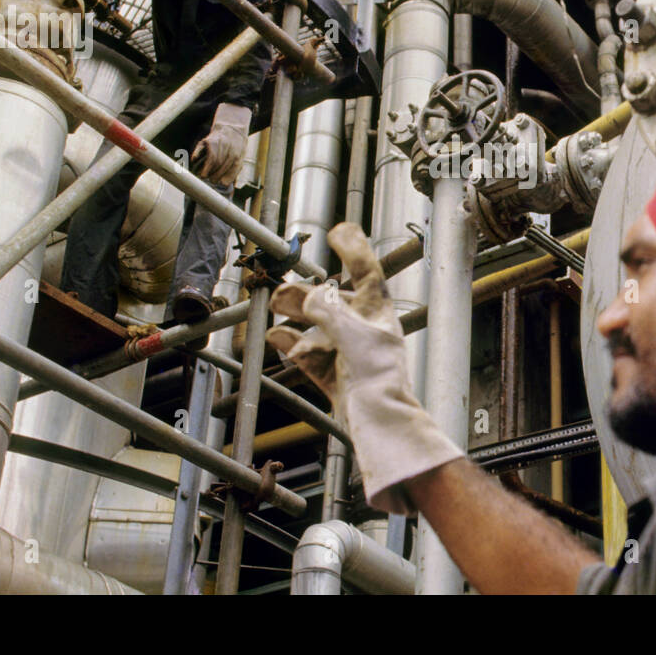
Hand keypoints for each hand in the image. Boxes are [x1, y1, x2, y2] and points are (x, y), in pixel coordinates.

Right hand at [192, 103, 250, 185]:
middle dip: (215, 175)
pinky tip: (194, 161)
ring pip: (212, 158)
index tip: (221, 183)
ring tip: (204, 175)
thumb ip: (234, 170)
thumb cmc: (236, 147)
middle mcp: (228, 147)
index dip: (226, 177)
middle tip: (211, 180)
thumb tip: (225, 184)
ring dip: (207, 170)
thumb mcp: (240, 157)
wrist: (231, 128)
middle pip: (220, 164)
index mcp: (238, 153)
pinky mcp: (207, 140)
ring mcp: (217, 142)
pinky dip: (196, 155)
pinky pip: (200, 148)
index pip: (232, 167)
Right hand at [266, 223, 463, 512]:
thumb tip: (311, 296)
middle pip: (333, 300)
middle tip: (280, 286)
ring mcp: (350, 353)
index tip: (338, 230)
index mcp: (378, 313)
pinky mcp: (338, 376)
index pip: (366, 270)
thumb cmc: (379, 379)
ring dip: (296, 316)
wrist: (380, 424)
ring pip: (318, 327)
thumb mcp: (353, 334)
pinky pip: (311, 355)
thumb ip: (328, 311)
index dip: (353, 248)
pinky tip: (276, 339)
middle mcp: (365, 330)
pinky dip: (293, 346)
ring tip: (274, 307)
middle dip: (307, 291)